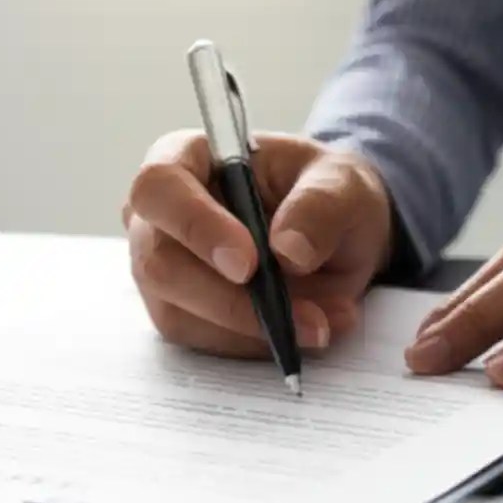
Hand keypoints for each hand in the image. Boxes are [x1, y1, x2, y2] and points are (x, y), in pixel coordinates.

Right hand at [124, 130, 393, 357]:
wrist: (335, 234)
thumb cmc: (325, 193)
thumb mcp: (343, 184)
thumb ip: (321, 206)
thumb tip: (289, 250)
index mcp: (186, 158)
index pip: (159, 186)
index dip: (195, 226)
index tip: (247, 263)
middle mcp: (158, 215)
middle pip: (160, 264)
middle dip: (231, 300)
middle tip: (304, 315)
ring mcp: (162, 268)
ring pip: (179, 313)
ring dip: (253, 328)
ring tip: (322, 321)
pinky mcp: (179, 312)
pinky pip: (203, 341)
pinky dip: (256, 344)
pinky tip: (301, 329)